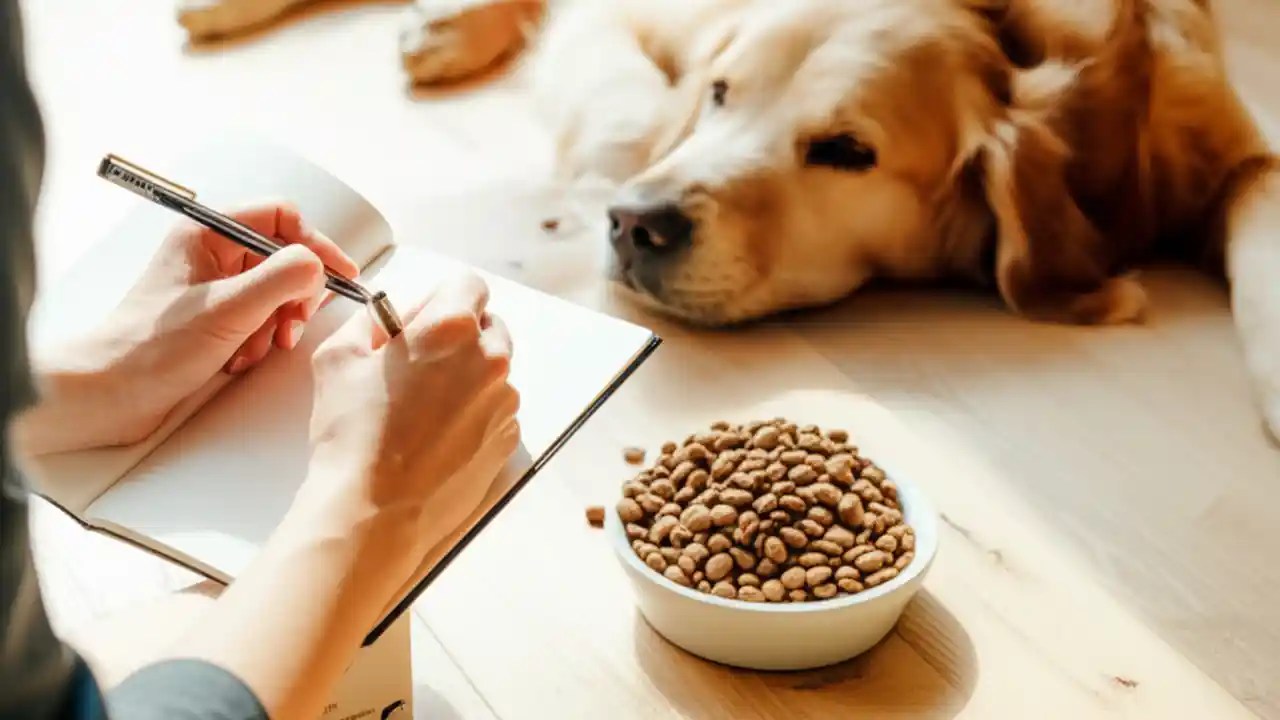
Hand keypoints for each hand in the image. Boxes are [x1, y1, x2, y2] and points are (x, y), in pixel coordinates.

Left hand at [19, 201, 358, 454]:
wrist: (112, 394)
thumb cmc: (151, 349)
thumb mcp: (228, 310)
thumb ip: (281, 279)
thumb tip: (318, 264)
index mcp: (207, 233)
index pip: (281, 217)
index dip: (316, 244)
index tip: (340, 274)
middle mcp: (213, 253)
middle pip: (285, 257)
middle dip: (295, 296)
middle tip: (292, 324)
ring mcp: (216, 285)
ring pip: (277, 292)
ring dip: (276, 324)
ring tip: (256, 348)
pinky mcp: (217, 317)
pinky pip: (262, 318)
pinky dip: (261, 340)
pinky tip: (240, 358)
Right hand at [296, 272, 519, 585]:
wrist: (374, 511)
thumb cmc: (354, 436)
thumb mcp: (337, 358)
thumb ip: (367, 323)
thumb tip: (383, 319)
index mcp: (452, 329)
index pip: (468, 284)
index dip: (440, 298)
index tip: (420, 320)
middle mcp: (490, 360)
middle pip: (488, 326)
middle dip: (458, 336)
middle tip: (418, 363)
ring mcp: (504, 402)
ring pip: (493, 371)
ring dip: (466, 377)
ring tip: (422, 408)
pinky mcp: (507, 439)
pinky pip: (495, 410)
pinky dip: (473, 414)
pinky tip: (436, 436)